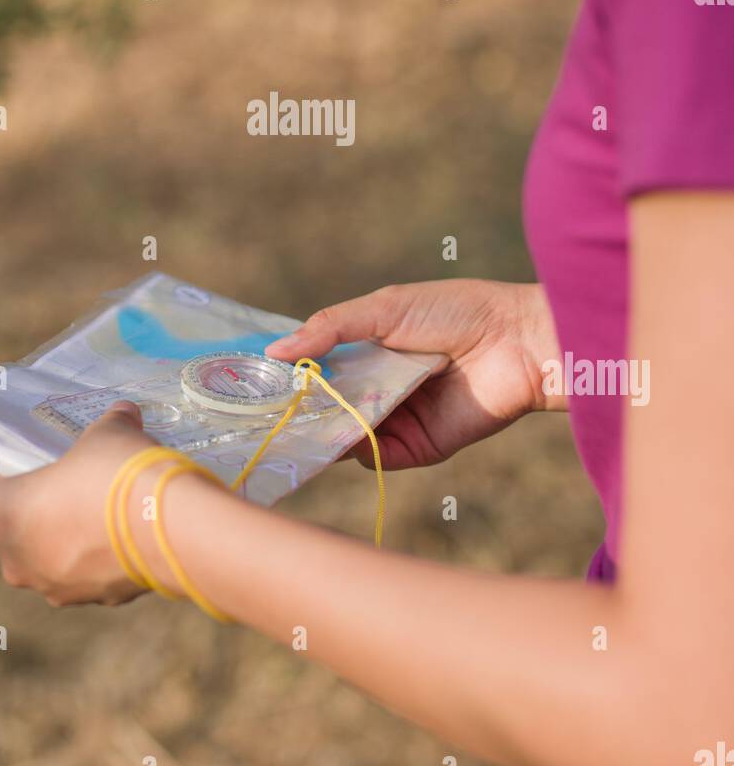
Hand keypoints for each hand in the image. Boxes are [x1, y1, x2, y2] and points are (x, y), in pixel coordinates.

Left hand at [0, 403, 202, 606]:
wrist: (171, 526)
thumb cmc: (118, 472)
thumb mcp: (108, 432)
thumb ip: (109, 423)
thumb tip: (123, 415)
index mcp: (1, 515)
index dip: (15, 470)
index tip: (42, 460)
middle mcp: (17, 561)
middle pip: (19, 527)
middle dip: (43, 508)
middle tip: (76, 483)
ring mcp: (55, 587)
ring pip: (53, 556)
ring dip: (72, 538)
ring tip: (108, 510)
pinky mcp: (94, 601)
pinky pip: (89, 573)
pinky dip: (102, 557)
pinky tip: (131, 534)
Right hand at [266, 280, 557, 468]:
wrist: (518, 343)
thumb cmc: (455, 312)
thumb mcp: (384, 309)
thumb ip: (329, 328)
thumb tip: (274, 351)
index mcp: (368, 350)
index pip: (317, 367)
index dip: (287, 373)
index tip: (249, 379)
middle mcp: (377, 387)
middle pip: (324, 405)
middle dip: (295, 408)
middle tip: (257, 412)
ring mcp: (395, 420)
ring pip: (342, 434)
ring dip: (319, 431)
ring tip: (290, 424)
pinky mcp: (417, 448)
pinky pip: (374, 456)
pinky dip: (354, 449)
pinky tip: (339, 437)